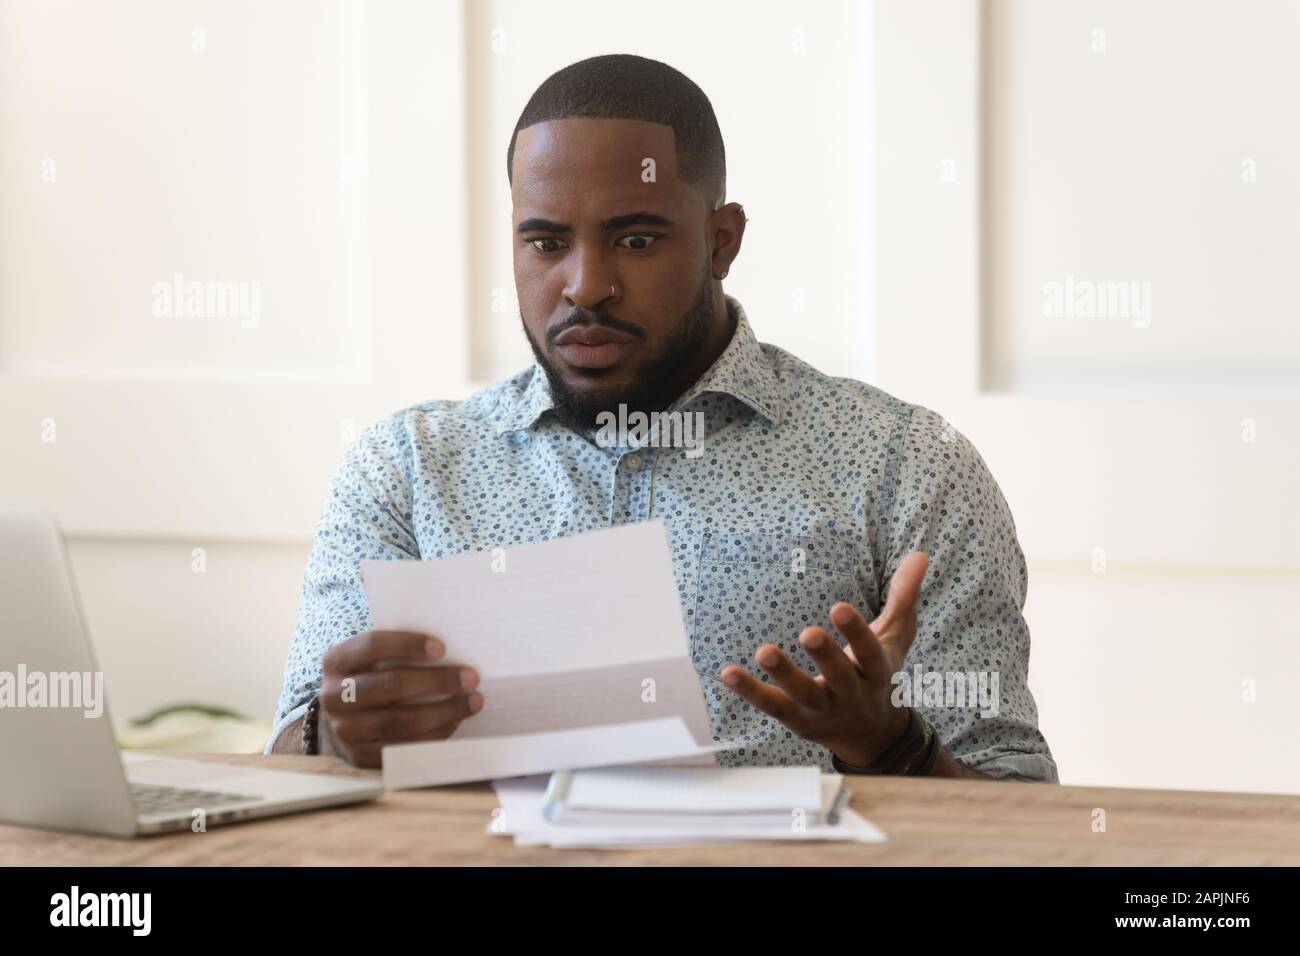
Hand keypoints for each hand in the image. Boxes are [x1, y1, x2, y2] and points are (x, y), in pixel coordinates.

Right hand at [318, 629, 482, 766]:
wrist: (341, 720)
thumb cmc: (370, 678)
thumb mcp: (371, 659)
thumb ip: (398, 652)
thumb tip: (452, 648)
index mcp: (337, 661)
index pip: (373, 645)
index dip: (408, 645)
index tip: (443, 648)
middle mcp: (334, 695)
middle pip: (391, 685)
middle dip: (437, 681)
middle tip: (471, 678)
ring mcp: (344, 729)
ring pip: (400, 721)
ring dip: (444, 711)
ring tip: (473, 701)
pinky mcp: (359, 756)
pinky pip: (402, 748)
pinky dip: (434, 735)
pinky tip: (454, 722)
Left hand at [719, 551, 928, 766]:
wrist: (873, 736)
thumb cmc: (880, 673)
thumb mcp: (896, 636)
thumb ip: (904, 596)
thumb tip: (920, 554)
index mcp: (877, 671)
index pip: (870, 652)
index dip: (856, 632)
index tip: (839, 608)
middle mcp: (852, 694)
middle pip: (839, 676)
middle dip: (825, 656)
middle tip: (807, 633)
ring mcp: (824, 711)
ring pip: (803, 695)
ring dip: (784, 675)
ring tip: (764, 651)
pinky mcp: (798, 722)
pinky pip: (773, 707)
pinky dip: (751, 692)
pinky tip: (728, 673)